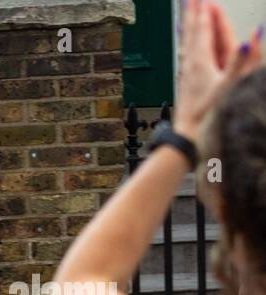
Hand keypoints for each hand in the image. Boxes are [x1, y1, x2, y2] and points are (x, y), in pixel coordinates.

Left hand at [173, 0, 261, 148]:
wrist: (187, 137)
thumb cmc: (208, 116)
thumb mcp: (231, 87)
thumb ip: (243, 61)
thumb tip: (253, 36)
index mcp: (201, 63)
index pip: (204, 30)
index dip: (206, 13)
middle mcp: (190, 65)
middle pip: (192, 32)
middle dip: (194, 13)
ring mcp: (187, 73)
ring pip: (188, 42)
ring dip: (190, 25)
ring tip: (188, 12)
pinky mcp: (186, 82)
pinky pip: (187, 54)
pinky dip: (188, 42)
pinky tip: (188, 42)